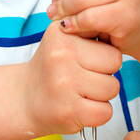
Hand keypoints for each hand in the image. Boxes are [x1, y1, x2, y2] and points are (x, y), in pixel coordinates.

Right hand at [20, 19, 123, 135]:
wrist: (23, 99)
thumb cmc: (53, 69)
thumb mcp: (65, 40)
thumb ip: (89, 30)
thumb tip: (116, 25)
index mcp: (62, 34)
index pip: (110, 43)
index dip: (104, 56)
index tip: (86, 61)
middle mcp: (61, 56)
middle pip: (115, 63)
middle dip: (106, 73)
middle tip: (84, 78)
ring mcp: (64, 84)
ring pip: (112, 88)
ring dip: (102, 95)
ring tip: (80, 92)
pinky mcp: (68, 111)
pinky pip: (105, 112)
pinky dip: (97, 114)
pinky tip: (80, 108)